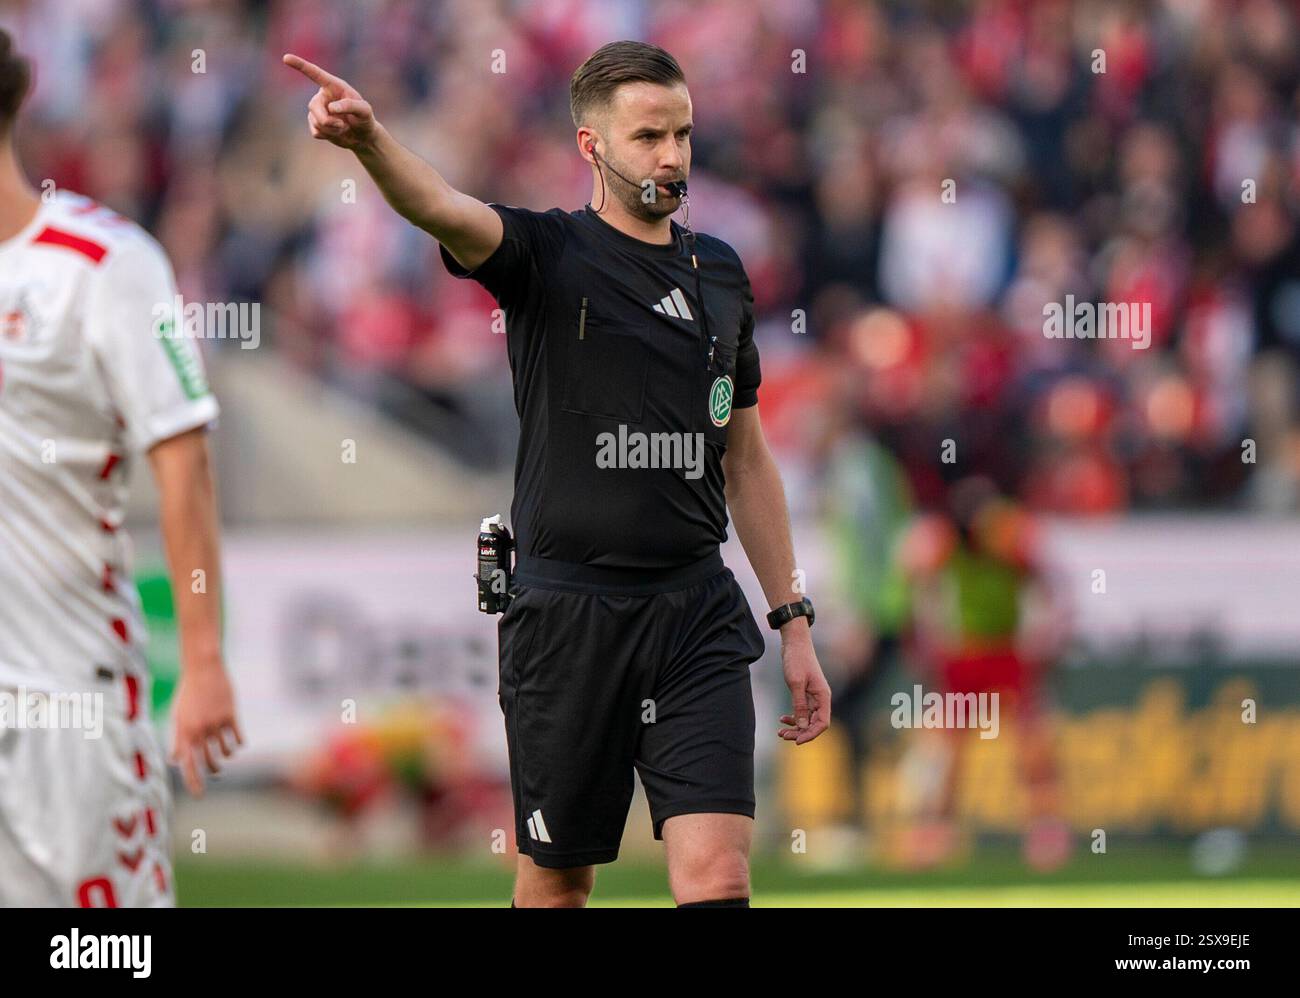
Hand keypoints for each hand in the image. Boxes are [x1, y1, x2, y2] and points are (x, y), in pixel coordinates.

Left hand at [170, 661, 242, 796]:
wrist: (203, 669)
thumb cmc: (188, 693)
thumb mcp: (177, 716)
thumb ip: (177, 739)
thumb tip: (175, 760)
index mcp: (184, 732)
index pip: (189, 764)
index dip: (194, 782)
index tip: (200, 795)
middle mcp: (200, 730)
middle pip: (210, 761)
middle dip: (214, 770)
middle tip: (216, 772)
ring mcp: (216, 723)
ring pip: (226, 751)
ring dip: (226, 754)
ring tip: (225, 752)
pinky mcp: (231, 715)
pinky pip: (238, 738)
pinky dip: (239, 743)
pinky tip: (238, 742)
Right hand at [283, 53, 378, 150]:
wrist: (362, 136)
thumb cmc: (365, 118)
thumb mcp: (364, 111)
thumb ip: (350, 106)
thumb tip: (331, 108)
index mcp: (333, 86)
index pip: (315, 73)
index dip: (300, 65)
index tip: (286, 57)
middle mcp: (323, 96)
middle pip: (313, 106)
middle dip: (326, 120)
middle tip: (342, 125)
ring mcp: (318, 110)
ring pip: (316, 121)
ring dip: (332, 129)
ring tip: (344, 127)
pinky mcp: (316, 125)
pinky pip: (316, 132)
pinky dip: (328, 136)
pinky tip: (336, 133)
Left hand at [777, 626, 831, 744]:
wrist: (794, 643)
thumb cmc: (797, 660)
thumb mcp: (796, 683)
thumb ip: (799, 705)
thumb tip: (802, 727)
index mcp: (823, 696)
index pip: (822, 723)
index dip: (811, 734)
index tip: (797, 741)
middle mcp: (821, 698)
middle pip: (814, 723)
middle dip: (800, 732)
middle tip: (783, 736)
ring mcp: (813, 697)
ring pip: (807, 719)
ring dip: (795, 727)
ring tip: (780, 732)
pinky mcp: (805, 694)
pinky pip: (802, 711)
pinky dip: (793, 717)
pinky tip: (782, 719)